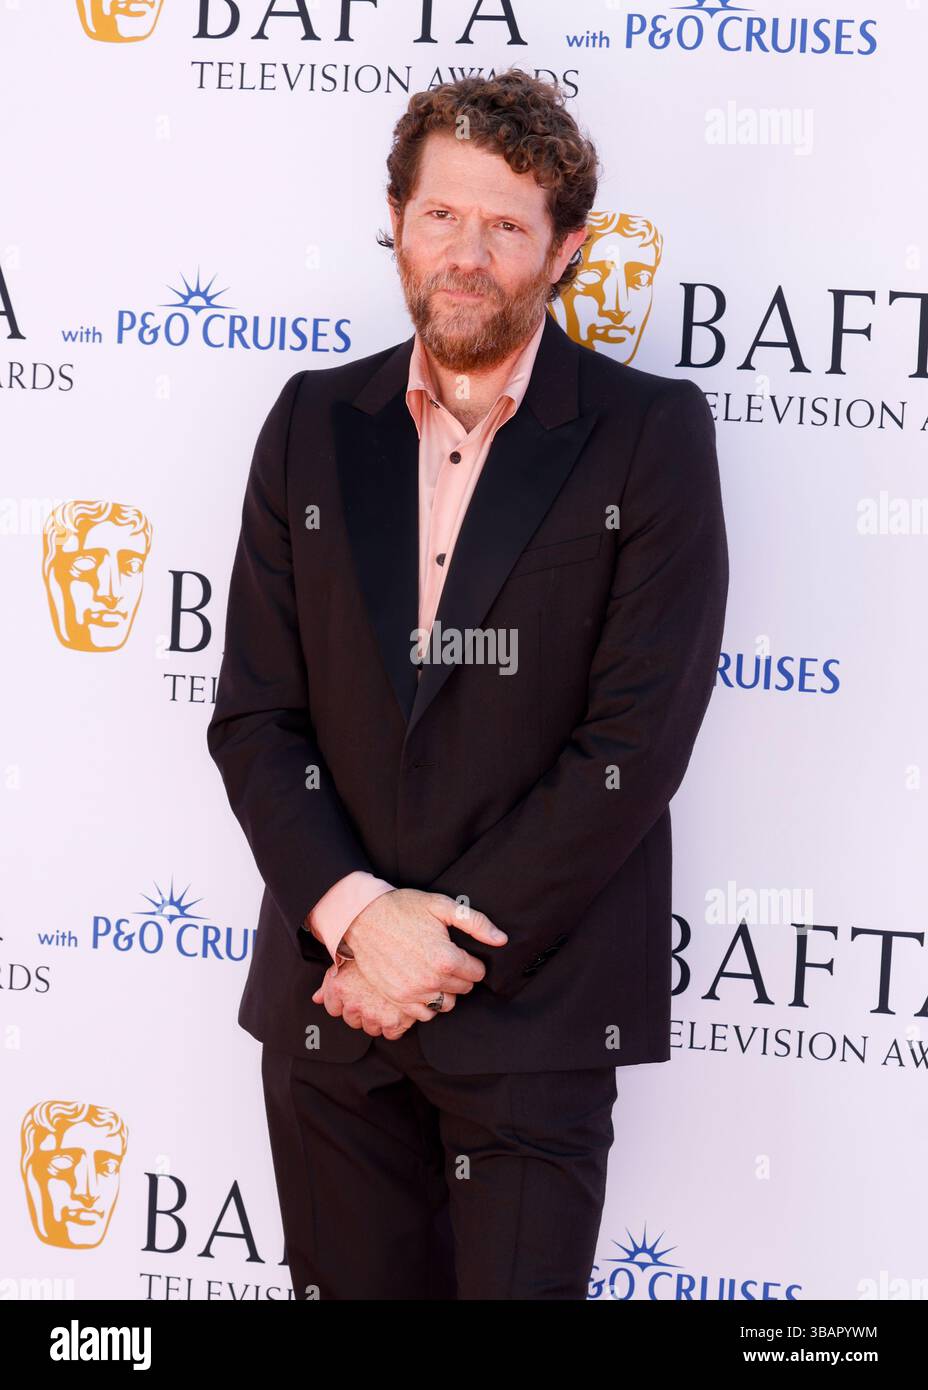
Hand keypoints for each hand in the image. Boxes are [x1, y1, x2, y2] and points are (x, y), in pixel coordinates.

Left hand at [311, 960, 419, 1038]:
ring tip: (388, 1001)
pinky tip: (399, 1009)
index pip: (333, 1009)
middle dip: (362, 1011)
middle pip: (352, 1020)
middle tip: (375, 996)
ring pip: (370, 1028)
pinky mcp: (392, 1023)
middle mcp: (353, 1003)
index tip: (357, 994)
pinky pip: (390, 1034)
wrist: (411, 955)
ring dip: (379, 1019)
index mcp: (340, 987)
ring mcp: (372, 1015)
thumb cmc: (380, 953)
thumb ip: (330, 982)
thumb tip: (317, 998)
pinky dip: (396, 1025)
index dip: (346, 1002)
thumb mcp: (351, 961)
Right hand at [341, 888, 506, 1018]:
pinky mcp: (398, 999)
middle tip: (445, 959)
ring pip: (447, 1004)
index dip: (472, 961)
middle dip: (460, 975)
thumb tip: (501, 940)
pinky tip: (422, 985)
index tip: (460, 952)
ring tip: (435, 972)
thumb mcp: (441, 906)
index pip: (477, 973)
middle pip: (464, 988)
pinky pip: (425, 1015)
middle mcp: (431, 980)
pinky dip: (428, 1004)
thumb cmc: (403, 908)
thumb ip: (475, 922)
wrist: (363, 918)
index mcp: (446, 958)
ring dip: (446, 991)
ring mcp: (413, 993)